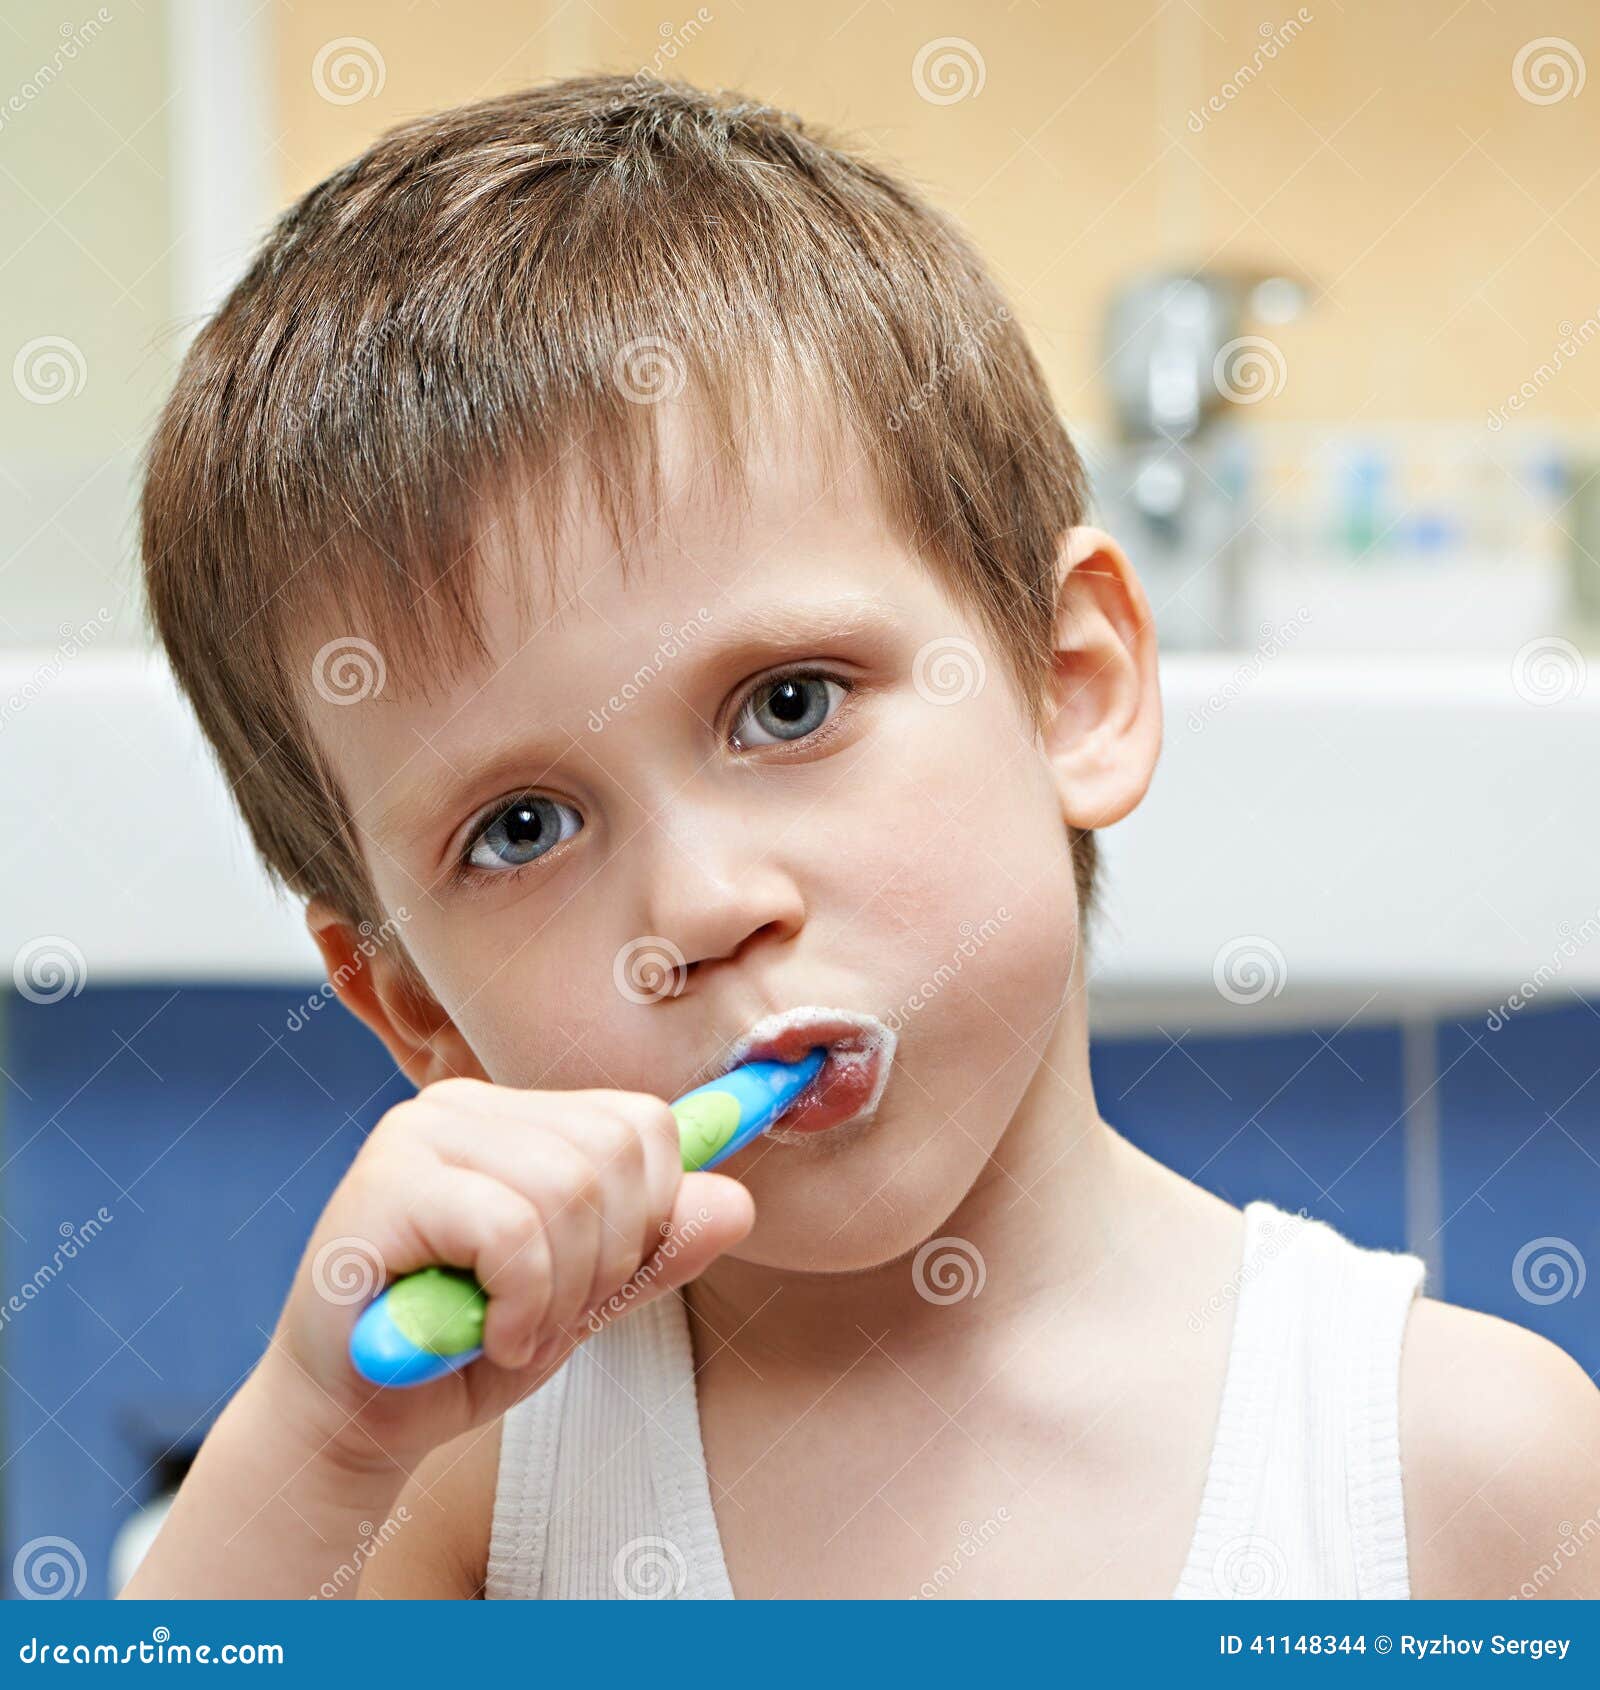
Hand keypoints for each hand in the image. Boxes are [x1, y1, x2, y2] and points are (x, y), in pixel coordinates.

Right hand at [261, 1078, 753, 1475]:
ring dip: (564, 1291)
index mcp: (517, 1114)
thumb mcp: (585, 1299)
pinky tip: (490, 1336)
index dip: (651, 1216)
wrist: (352, 1421)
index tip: (603, 1282)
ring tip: (517, 1330)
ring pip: (571, 1187)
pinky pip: (514, 1230)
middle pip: (617, 1150)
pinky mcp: (385, 1183)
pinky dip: (523, 1302)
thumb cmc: (464, 1349)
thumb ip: (657, 1250)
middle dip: (610, 1258)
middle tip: (552, 1316)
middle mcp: (466, 1104)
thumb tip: (740, 1202)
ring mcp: (420, 1134)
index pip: (643, 1122)